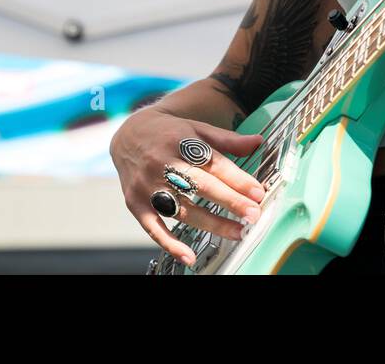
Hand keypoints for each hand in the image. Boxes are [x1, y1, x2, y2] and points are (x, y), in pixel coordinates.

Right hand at [109, 104, 265, 265]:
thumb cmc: (169, 133)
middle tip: (253, 214)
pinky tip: (189, 256)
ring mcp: (147, 185)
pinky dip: (170, 243)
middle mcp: (162, 163)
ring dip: (212, 224)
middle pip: (201, 186)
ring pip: (183, 209)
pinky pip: (153, 227)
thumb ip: (227, 140)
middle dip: (230, 201)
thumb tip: (258, 142)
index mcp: (181, 141)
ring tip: (237, 232)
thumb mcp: (197, 128)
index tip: (258, 193)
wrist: (126, 134)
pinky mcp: (135, 203)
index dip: (237, 179)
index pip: (214, 163)